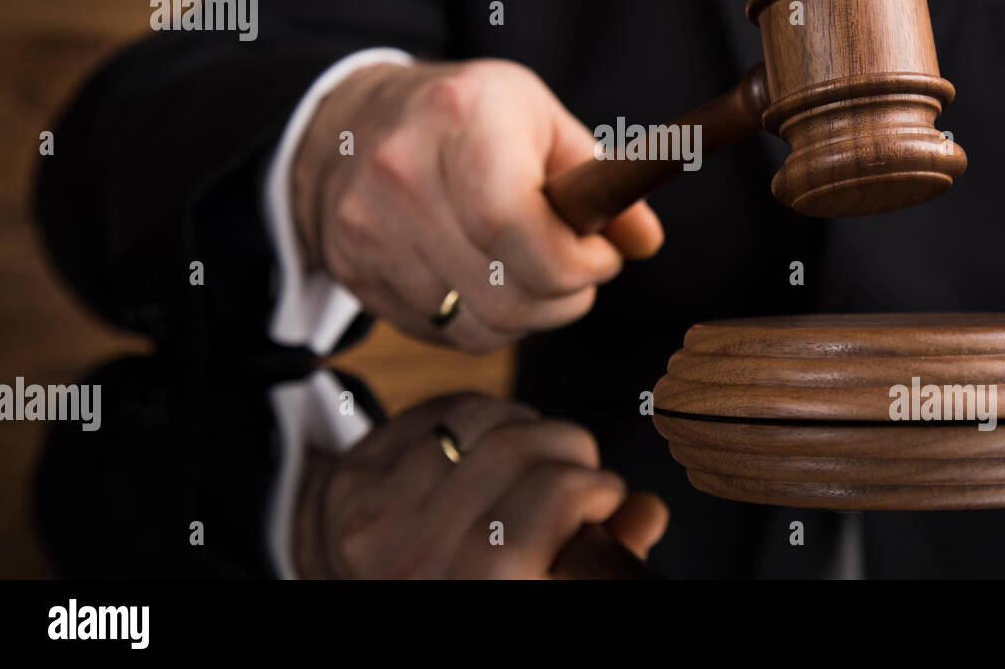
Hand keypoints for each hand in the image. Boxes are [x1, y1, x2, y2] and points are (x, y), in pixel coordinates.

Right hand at [291, 59, 663, 351]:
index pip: (514, 224)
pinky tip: (485, 280)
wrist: (349, 125)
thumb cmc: (466, 117)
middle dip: (564, 296)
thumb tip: (643, 242)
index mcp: (459, 118)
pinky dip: (482, 321)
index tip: (600, 257)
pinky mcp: (355, 274)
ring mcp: (369, 230)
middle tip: (575, 268)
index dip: (573, 262)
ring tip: (533, 272)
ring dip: (528, 315)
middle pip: (503, 294)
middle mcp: (401, 173)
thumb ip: (601, 177)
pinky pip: (444, 334)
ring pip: (479, 327)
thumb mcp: (540, 118)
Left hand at [293, 392, 668, 578]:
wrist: (373, 582)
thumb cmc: (484, 583)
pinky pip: (440, 408)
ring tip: (531, 454)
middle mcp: (414, 566)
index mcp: (474, 595)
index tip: (606, 493)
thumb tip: (648, 511)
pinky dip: (479, 413)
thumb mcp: (546, 586)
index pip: (540, 507)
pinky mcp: (356, 475)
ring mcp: (375, 518)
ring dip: (523, 423)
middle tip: (577, 466)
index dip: (587, 487)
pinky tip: (487, 444)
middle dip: (566, 444)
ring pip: (478, 419)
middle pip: (510, 453)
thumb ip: (601, 557)